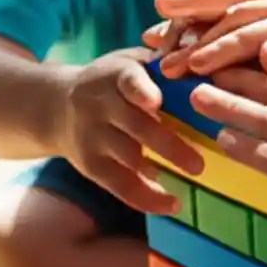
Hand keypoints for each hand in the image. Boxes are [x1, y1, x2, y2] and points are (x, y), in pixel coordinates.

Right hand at [54, 48, 203, 213]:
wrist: (57, 105)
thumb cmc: (114, 80)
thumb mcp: (132, 61)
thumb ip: (164, 62)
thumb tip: (209, 64)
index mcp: (116, 75)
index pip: (128, 81)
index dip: (140, 91)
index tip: (156, 101)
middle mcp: (100, 106)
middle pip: (135, 126)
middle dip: (168, 144)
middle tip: (199, 164)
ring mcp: (92, 137)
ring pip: (128, 158)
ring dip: (163, 169)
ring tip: (194, 177)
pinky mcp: (90, 165)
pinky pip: (119, 186)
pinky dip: (146, 198)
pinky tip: (172, 205)